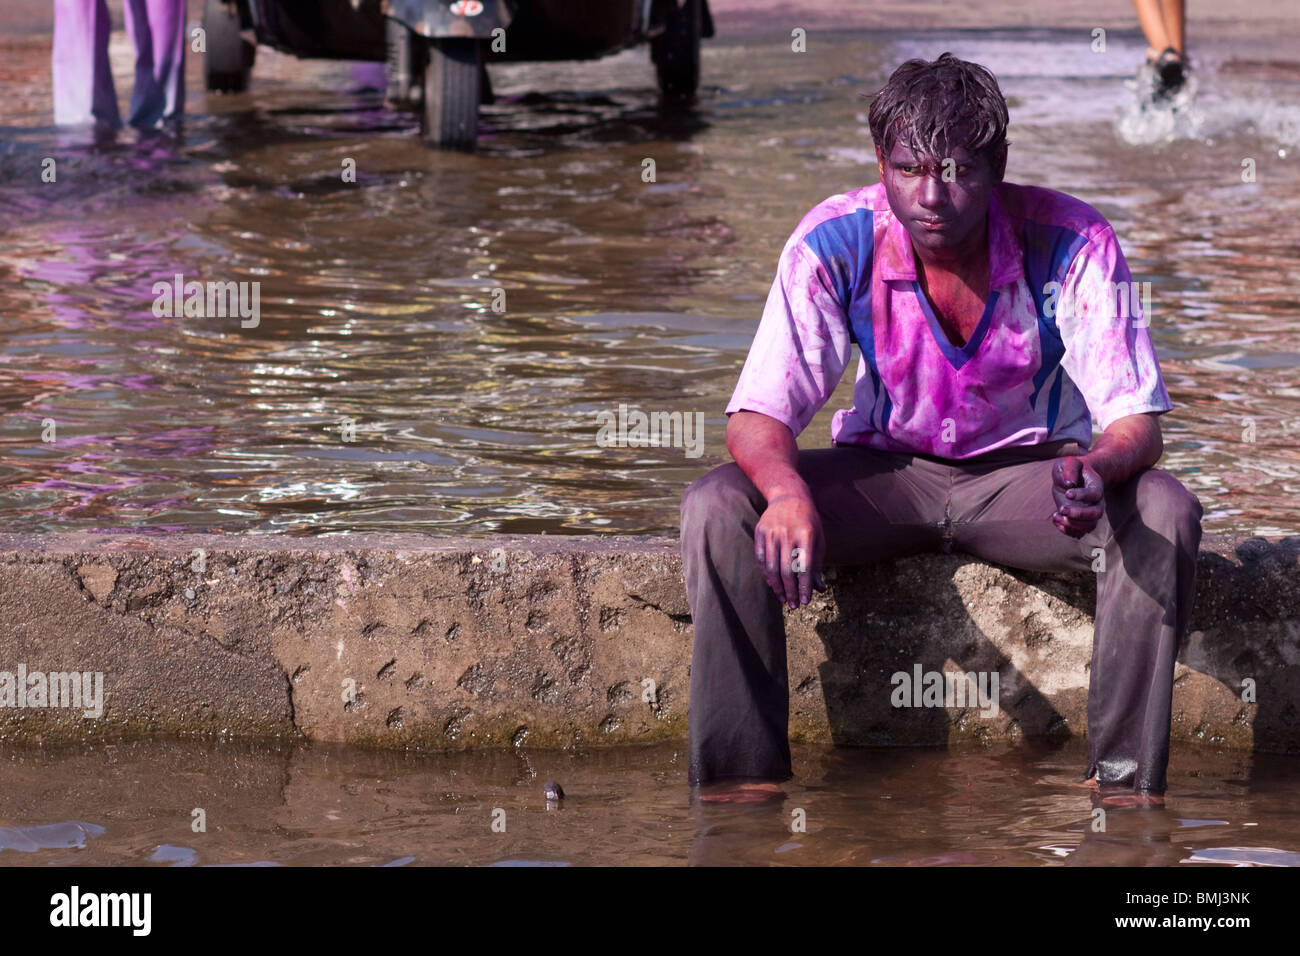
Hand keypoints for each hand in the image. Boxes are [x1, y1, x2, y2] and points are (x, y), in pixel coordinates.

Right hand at [754, 491, 826, 608]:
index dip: (804, 587)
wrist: (789, 496)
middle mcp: (787, 533)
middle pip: (786, 570)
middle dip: (790, 591)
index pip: (804, 567)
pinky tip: (773, 585)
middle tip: (794, 605)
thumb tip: (819, 588)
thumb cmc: (808, 522)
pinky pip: (760, 559)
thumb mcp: (818, 539)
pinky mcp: (759, 532)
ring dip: (777, 587)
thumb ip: (817, 564)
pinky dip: (766, 575)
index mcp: (805, 535)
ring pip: (771, 567)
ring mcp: (771, 532)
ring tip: (784, 599)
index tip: (805, 601)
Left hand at [1050, 456, 1104, 537]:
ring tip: (1056, 517)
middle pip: (1097, 514)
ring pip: (1090, 526)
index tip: (1067, 493)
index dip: (1082, 495)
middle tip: (1062, 509)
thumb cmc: (1072, 469)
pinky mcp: (1081, 521)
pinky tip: (1055, 519)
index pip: (1095, 494)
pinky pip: (1079, 532)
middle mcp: (1097, 502)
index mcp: (1096, 485)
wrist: (1075, 478)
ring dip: (1072, 525)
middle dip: (1079, 514)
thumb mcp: (1069, 463)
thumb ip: (1069, 470)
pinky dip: (1067, 530)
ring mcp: (1090, 513)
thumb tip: (1069, 484)